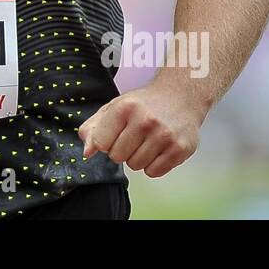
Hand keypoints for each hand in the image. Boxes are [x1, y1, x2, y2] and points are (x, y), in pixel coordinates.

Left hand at [78, 79, 207, 177]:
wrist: (180, 96)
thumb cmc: (145, 104)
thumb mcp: (115, 107)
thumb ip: (94, 128)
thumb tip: (87, 152)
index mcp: (125, 107)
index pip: (101, 143)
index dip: (105, 142)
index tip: (115, 134)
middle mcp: (145, 120)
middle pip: (117, 157)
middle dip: (122, 150)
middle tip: (133, 137)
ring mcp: (164, 135)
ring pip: (136, 166)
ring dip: (138, 158)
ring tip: (146, 141)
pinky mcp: (179, 149)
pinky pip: (154, 172)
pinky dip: (153, 165)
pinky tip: (158, 149)